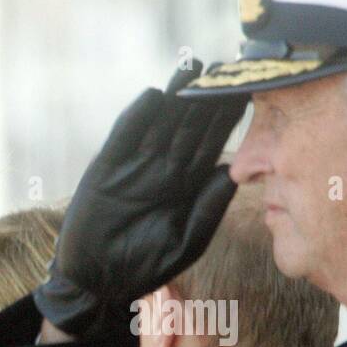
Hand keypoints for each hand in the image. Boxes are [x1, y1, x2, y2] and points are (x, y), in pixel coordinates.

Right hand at [34, 61, 247, 334]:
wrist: (97, 283)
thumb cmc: (144, 268)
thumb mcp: (186, 242)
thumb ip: (209, 208)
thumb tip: (232, 171)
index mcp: (187, 184)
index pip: (212, 142)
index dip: (229, 116)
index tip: (250, 87)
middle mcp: (162, 169)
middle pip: (188, 125)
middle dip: (206, 96)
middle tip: (227, 64)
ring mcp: (133, 167)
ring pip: (158, 124)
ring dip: (174, 96)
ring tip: (192, 67)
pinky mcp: (104, 170)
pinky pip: (123, 138)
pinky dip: (136, 118)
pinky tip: (153, 96)